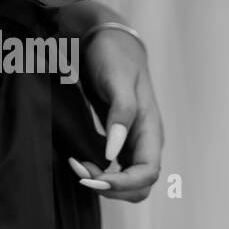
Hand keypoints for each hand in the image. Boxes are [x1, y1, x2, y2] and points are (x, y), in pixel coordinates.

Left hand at [71, 25, 162, 202]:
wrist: (111, 41)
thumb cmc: (116, 57)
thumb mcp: (118, 79)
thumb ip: (121, 113)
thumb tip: (113, 154)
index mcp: (151, 128)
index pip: (147, 173)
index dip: (122, 184)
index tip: (92, 177)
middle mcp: (146, 139)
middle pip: (140, 185)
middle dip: (111, 187)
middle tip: (81, 172)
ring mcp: (134, 140)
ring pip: (127, 181)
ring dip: (103, 182)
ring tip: (77, 165)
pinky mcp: (120, 139)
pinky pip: (115, 169)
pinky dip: (97, 172)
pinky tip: (79, 159)